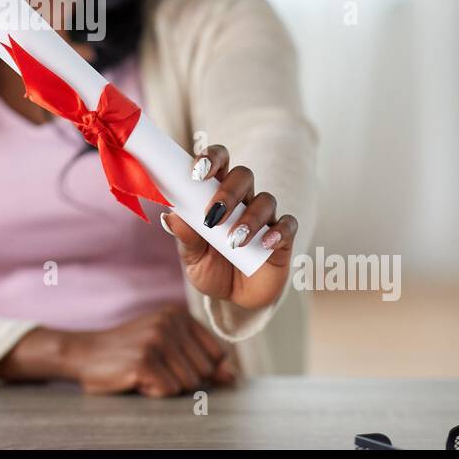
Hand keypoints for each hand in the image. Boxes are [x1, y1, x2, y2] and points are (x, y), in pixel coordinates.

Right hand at [64, 305, 236, 396]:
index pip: (216, 355)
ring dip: (166, 386)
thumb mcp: (166, 345)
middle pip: (204, 372)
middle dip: (181, 379)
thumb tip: (232, 377)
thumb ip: (200, 359)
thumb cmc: (128, 352)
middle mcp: (169, 323)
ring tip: (144, 372)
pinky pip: (169, 391)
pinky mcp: (144, 362)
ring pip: (188, 384)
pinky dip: (153, 392)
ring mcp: (156, 341)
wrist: (84, 353)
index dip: (199, 369)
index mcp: (178, 315)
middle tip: (154, 367)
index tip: (173, 365)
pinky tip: (135, 378)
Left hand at [161, 144, 298, 311]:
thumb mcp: (192, 257)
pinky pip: (288, 225)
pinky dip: (278, 232)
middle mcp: (243, 200)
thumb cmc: (211, 269)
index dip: (210, 158)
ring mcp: (265, 217)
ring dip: (250, 218)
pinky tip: (265, 244)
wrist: (235, 300)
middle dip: (228, 191)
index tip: (197, 173)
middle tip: (213, 214)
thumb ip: (184, 237)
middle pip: (243, 175)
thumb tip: (170, 216)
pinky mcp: (283, 238)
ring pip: (265, 200)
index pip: (218, 162)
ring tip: (234, 241)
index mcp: (217, 194)